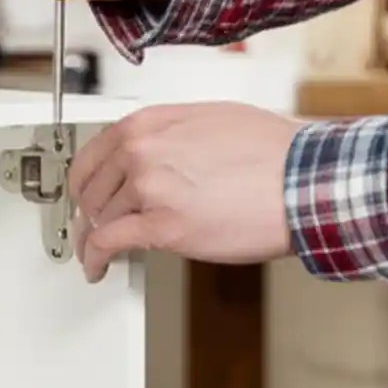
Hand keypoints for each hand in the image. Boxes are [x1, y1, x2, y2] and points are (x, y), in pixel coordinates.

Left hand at [68, 102, 304, 282]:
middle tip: (95, 224)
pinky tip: (96, 267)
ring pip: (100, 217)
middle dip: (92, 211)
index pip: (94, 152)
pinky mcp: (161, 227)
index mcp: (150, 123)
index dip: (86, 180)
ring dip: (96, 237)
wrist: (302, 180)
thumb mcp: (209, 120)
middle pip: (92, 188)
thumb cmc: (272, 152)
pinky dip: (94, 259)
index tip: (85, 192)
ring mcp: (149, 188)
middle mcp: (142, 151)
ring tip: (99, 250)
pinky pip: (108, 244)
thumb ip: (170, 135)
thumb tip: (155, 152)